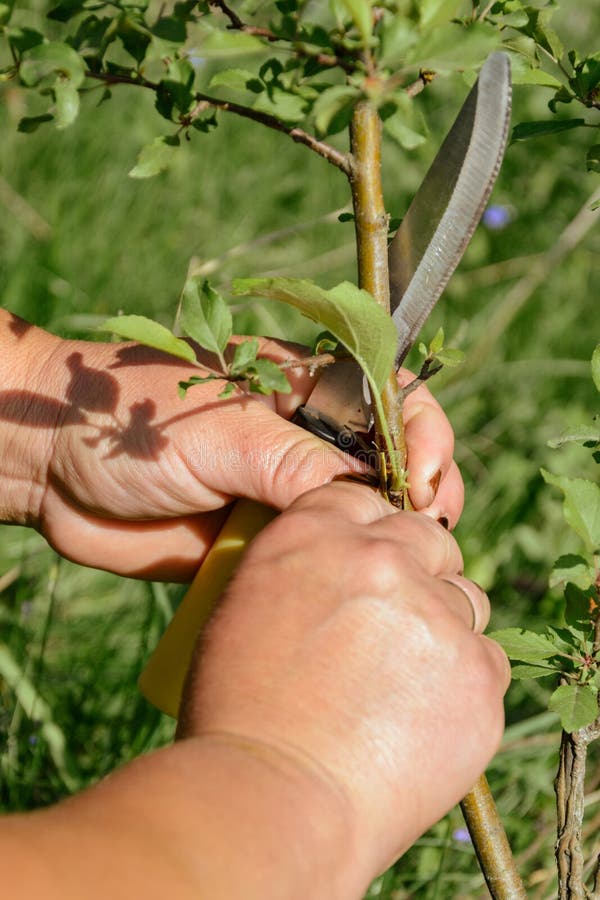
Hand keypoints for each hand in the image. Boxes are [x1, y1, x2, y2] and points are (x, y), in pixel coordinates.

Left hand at [0, 312, 462, 578]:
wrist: (51, 470)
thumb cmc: (130, 424)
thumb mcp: (225, 431)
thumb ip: (298, 461)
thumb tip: (376, 499)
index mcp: (300, 391)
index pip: (390, 398)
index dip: (423, 431)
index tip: (425, 476)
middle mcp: (300, 441)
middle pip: (388, 461)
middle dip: (423, 488)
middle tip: (432, 522)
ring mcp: (281, 493)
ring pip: (358, 516)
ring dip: (391, 538)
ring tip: (414, 561)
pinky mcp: (258, 542)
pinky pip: (312, 559)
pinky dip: (339, 576)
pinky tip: (360, 593)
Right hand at [180, 481, 508, 882]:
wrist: (272, 799)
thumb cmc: (238, 715)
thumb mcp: (241, 611)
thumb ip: (296, 572)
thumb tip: (334, 574)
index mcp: (313, 534)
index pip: (363, 498)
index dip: (371, 531)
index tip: (371, 560)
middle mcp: (379, 558)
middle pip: (428, 537)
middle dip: (419, 568)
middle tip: (397, 618)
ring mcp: (434, 611)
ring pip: (464, 596)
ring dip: (443, 624)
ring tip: (407, 678)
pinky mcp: (477, 669)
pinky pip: (487, 657)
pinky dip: (463, 681)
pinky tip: (423, 716)